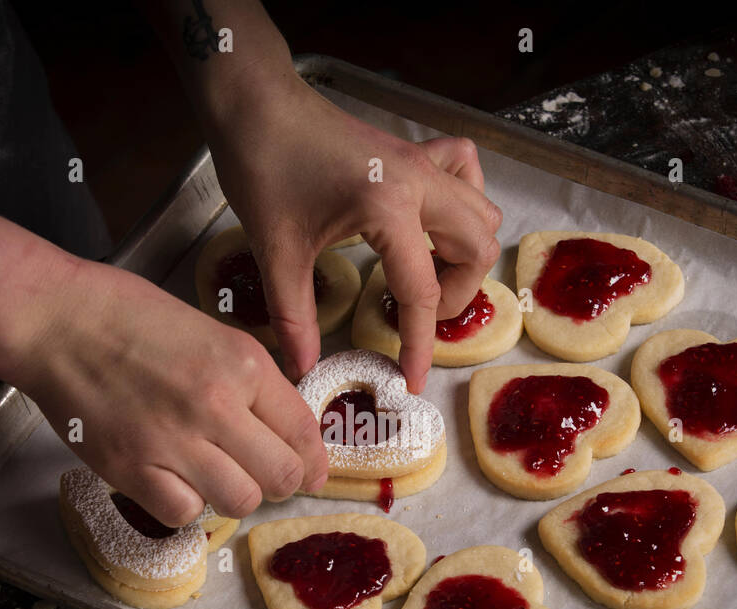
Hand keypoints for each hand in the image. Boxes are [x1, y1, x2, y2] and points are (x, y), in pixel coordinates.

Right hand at [9, 257, 327, 525]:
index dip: (314, 460)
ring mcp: (173, 441)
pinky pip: (183, 513)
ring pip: (240, 500)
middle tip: (265, 476)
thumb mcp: (210, 331)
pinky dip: (185, 505)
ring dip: (235, 494)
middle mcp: (216, 405)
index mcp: (242, 364)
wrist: (56, 320)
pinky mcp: (131, 469)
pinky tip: (175, 482)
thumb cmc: (127, 315)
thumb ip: (250, 380)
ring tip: (216, 477)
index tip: (313, 472)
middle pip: (283, 475)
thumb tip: (283, 427)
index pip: (303, 430)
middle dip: (282, 481)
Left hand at [206, 75, 502, 391]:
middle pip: (477, 250)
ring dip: (465, 251)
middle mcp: (419, 182)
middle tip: (415, 314)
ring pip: (481, 212)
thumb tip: (302, 366)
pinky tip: (431, 220)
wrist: (254, 103)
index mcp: (388, 209)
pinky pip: (465, 172)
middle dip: (454, 294)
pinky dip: (462, 200)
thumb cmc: (262, 167)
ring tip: (425, 273)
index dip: (417, 344)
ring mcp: (422, 161)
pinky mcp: (414, 150)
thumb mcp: (275, 251)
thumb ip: (294, 315)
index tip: (411, 377)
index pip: (420, 292)